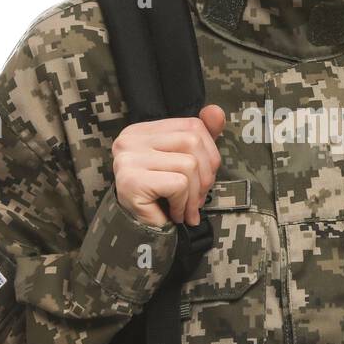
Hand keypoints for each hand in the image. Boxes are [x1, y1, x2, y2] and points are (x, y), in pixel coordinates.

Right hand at [112, 105, 225, 227]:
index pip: (191, 125)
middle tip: (198, 198)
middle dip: (205, 175)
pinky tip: (175, 213)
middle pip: (192, 141)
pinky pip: (178, 184)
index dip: (210, 152)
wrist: (139, 233)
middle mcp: (129, 140)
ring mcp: (128, 159)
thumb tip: (216, 111)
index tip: (204, 177)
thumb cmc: (162, 198)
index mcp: (142, 131)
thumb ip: (201, 136)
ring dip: (194, 194)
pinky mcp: (131, 180)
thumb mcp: (184, 162)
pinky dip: (184, 203)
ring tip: (186, 209)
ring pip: (188, 164)